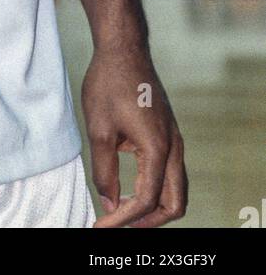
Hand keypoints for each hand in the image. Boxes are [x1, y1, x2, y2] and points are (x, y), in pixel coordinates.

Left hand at [82, 45, 186, 227]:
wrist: (123, 48)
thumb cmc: (109, 83)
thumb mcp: (99, 130)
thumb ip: (104, 171)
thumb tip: (109, 203)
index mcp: (158, 148)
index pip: (147, 200)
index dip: (123, 219)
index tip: (100, 226)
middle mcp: (174, 147)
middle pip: (174, 203)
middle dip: (148, 221)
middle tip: (117, 226)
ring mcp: (174, 139)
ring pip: (175, 189)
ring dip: (153, 206)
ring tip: (121, 212)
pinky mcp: (168, 133)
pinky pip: (169, 172)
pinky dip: (154, 188)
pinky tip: (127, 187)